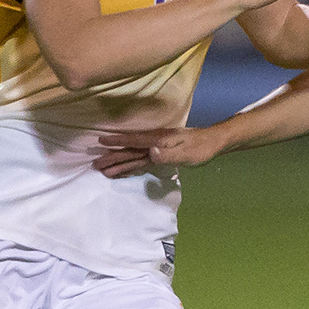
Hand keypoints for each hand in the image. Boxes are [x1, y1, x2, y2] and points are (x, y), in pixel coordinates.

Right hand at [93, 127, 222, 176]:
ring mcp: (156, 148)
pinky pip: (141, 159)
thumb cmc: (202, 148)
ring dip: (118, 162)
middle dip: (112, 156)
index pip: (134, 141)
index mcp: (159, 140)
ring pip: (133, 155)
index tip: (101, 141)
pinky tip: (123, 168)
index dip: (118, 142)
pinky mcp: (160, 154)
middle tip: (95, 164)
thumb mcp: (187, 153)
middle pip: (129, 150)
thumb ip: (168, 154)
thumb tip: (150, 152)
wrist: (213, 142)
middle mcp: (154, 143)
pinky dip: (130, 164)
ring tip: (103, 168)